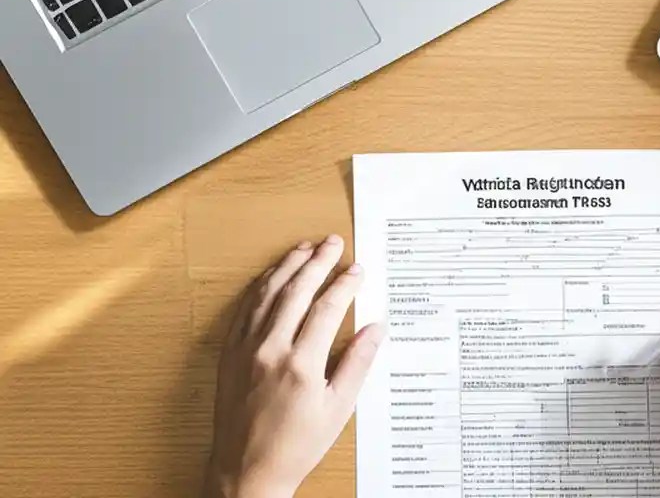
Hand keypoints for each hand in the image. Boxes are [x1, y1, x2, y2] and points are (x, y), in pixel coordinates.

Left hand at [203, 235, 385, 497]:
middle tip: (333, 243)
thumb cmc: (295, 445)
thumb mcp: (338, 409)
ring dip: (288, 266)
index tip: (357, 269)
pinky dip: (260, 286)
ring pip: (267, 294)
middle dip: (318, 262)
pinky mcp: (229, 355)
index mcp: (301, 365)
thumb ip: (357, 363)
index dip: (344, 283)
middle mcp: (269, 350)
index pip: (326, 308)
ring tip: (305, 249)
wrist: (246, 472)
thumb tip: (375, 328)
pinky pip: (244, 309)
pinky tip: (272, 275)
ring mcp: (245, 350)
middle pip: (296, 291)